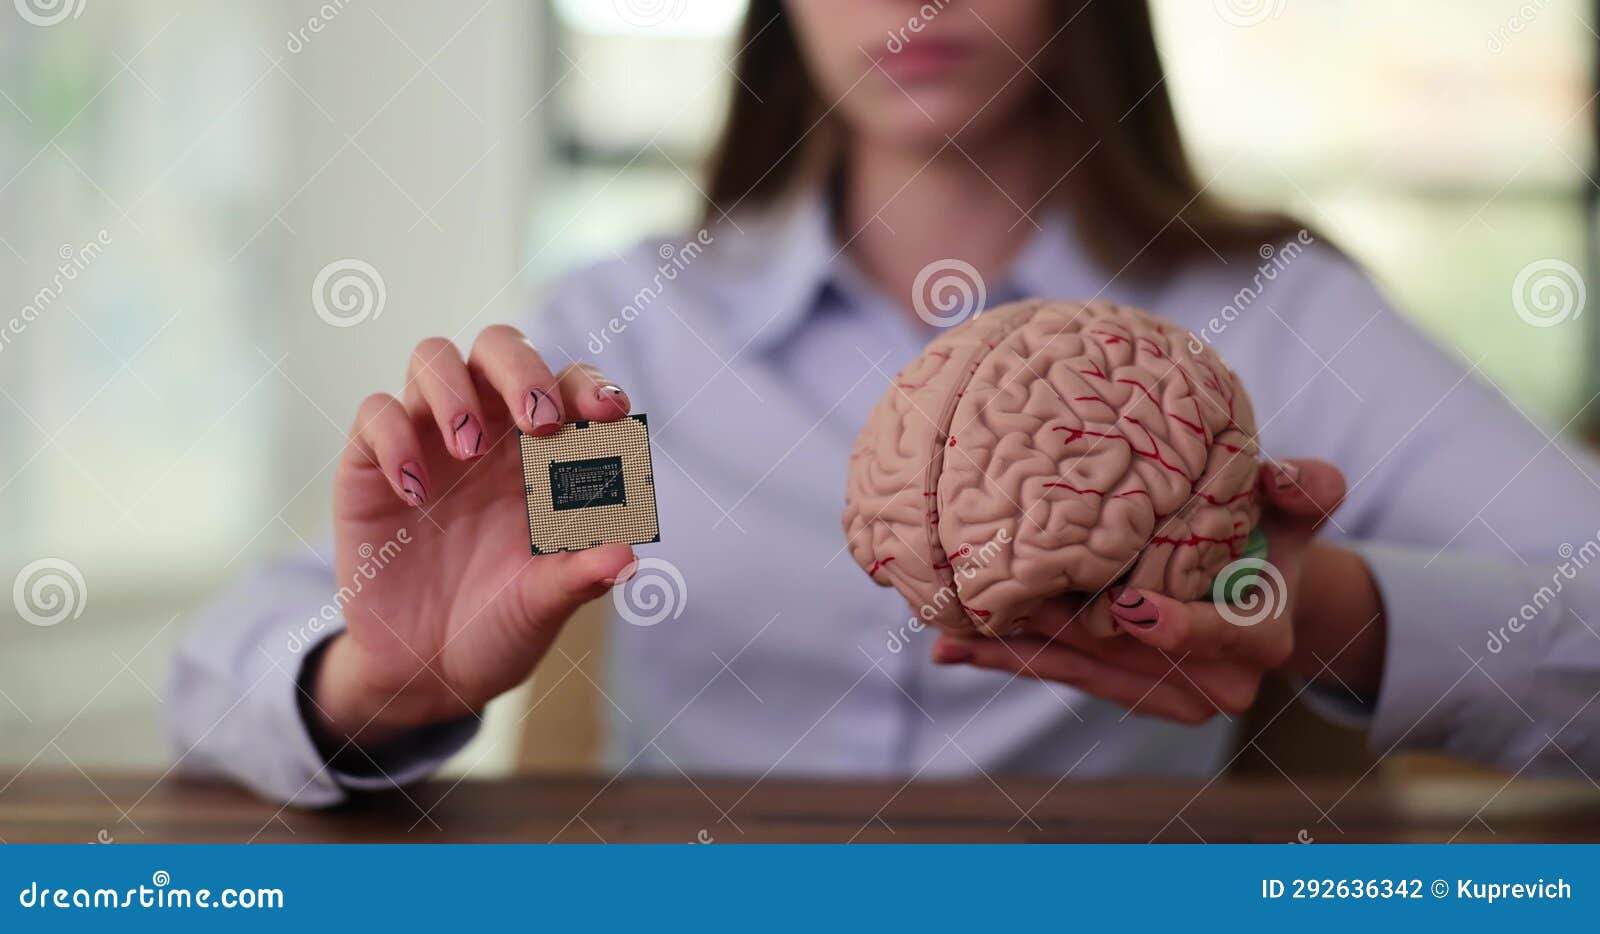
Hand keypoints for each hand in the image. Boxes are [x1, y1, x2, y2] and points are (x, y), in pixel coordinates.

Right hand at [310, 325, 636, 749]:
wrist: (426, 672)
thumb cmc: (499, 624)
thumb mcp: (544, 606)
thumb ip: (581, 576)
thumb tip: (628, 556)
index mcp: (543, 453)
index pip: (569, 386)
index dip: (590, 385)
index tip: (609, 411)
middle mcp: (487, 433)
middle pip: (499, 347)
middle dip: (522, 369)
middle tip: (538, 421)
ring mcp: (427, 440)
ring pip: (433, 358)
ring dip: (454, 390)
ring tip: (464, 449)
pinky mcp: (371, 465)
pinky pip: (375, 414)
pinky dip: (394, 438)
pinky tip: (414, 494)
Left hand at [931, 459, 1375, 723]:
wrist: (1263, 590)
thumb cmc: (1275, 532)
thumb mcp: (1301, 503)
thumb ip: (1306, 486)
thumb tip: (1281, 477)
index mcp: (1259, 638)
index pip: (1219, 636)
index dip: (1176, 626)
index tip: (1130, 606)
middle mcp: (1213, 682)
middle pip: (1128, 655)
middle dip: (1065, 629)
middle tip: (1004, 599)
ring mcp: (1165, 695)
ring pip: (1085, 671)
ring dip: (1019, 651)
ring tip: (954, 628)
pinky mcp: (1125, 693)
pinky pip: (1063, 677)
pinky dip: (1010, 661)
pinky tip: (952, 649)